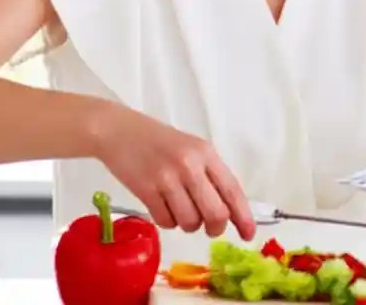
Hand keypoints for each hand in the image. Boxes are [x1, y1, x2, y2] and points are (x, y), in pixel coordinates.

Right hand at [88, 102, 255, 240]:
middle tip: (209, 228)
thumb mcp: (190, 149)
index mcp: (205, 153)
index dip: (243, 217)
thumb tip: (229, 210)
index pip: (232, 190)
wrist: (117, 130)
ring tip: (178, 209)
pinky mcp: (146, 190)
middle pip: (215, 213)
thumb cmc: (156, 141)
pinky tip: (161, 206)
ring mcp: (167, 178)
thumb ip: (209, 175)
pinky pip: (166, 222)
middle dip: (215, 228)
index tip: (248, 234)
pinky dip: (167, 221)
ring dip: (187, 224)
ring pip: (191, 222)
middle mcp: (190, 165)